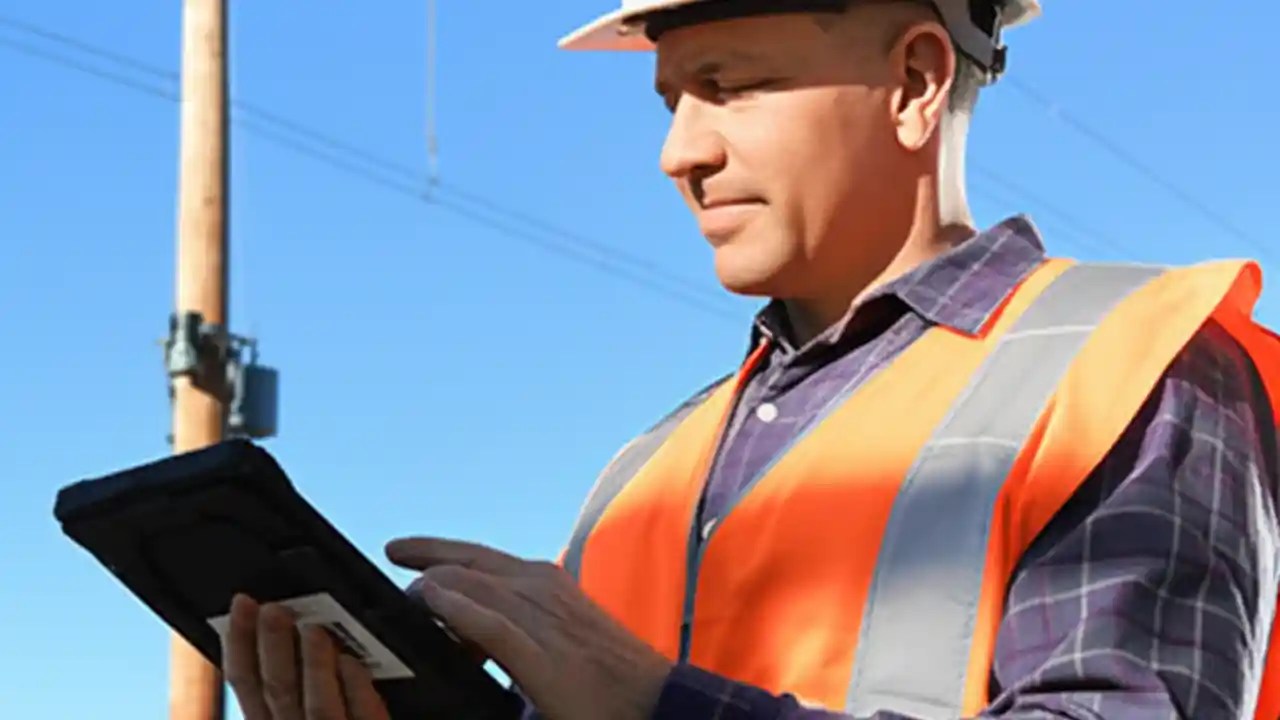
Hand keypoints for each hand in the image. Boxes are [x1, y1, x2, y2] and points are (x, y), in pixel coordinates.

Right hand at [221, 594, 389, 719]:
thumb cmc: (340, 717)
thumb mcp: (303, 714)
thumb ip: (292, 688)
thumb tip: (285, 626)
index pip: (248, 687)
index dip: (239, 644)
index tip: (242, 602)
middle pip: (277, 694)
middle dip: (271, 648)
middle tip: (274, 607)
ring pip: (317, 710)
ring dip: (314, 666)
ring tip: (314, 629)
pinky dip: (356, 689)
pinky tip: (353, 662)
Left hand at [386, 537, 672, 719]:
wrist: (654, 699)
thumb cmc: (609, 674)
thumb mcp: (560, 633)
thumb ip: (519, 624)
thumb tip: (476, 634)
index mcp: (545, 581)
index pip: (478, 555)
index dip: (435, 549)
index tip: (398, 550)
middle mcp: (540, 588)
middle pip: (465, 564)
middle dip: (422, 563)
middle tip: (387, 573)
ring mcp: (542, 618)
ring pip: (471, 588)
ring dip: (430, 591)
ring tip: (399, 603)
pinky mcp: (542, 657)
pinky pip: (493, 626)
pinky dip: (459, 612)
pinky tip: (432, 603)